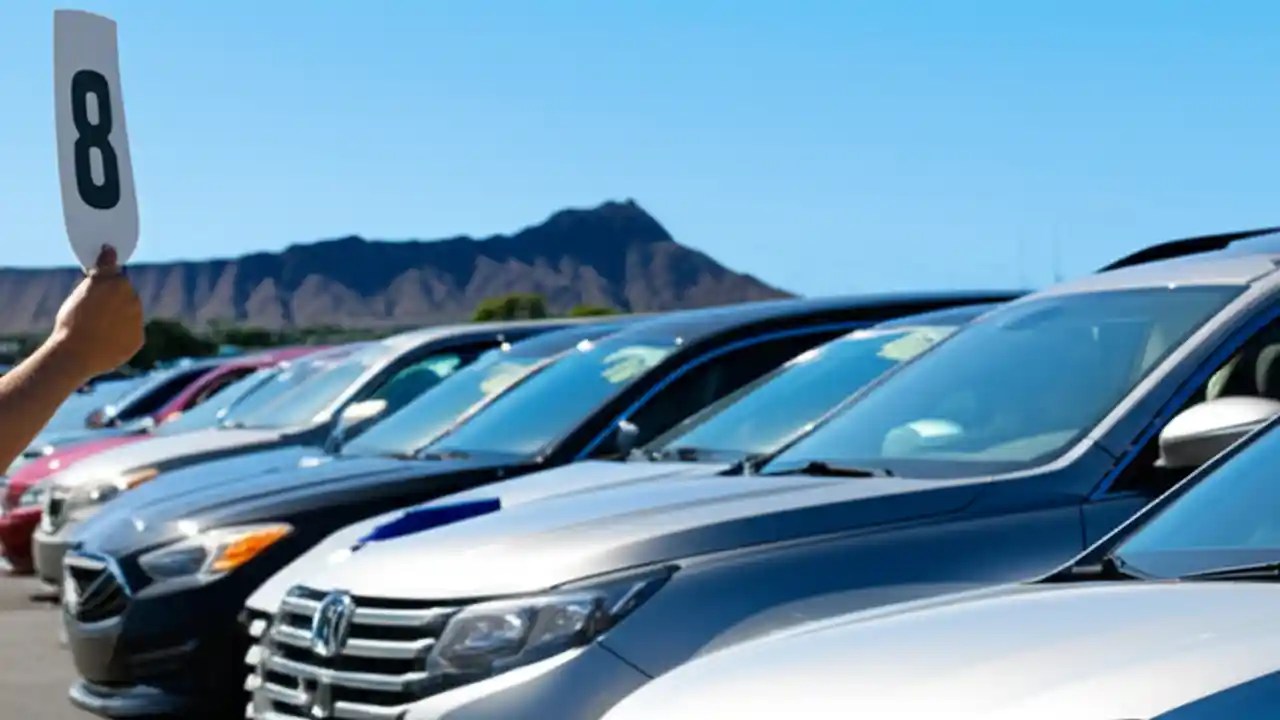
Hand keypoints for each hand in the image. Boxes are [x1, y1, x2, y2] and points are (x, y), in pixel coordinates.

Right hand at [48, 245, 143, 379]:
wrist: (76, 353)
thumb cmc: (72, 320)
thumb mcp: (82, 291)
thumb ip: (101, 271)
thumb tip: (110, 250)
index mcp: (118, 282)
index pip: (116, 275)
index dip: (105, 282)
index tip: (99, 288)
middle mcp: (133, 299)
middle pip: (126, 295)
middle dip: (114, 300)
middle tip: (94, 312)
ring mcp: (138, 320)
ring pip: (130, 315)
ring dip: (120, 318)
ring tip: (97, 328)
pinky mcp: (139, 339)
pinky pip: (131, 334)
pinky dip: (122, 336)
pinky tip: (105, 340)